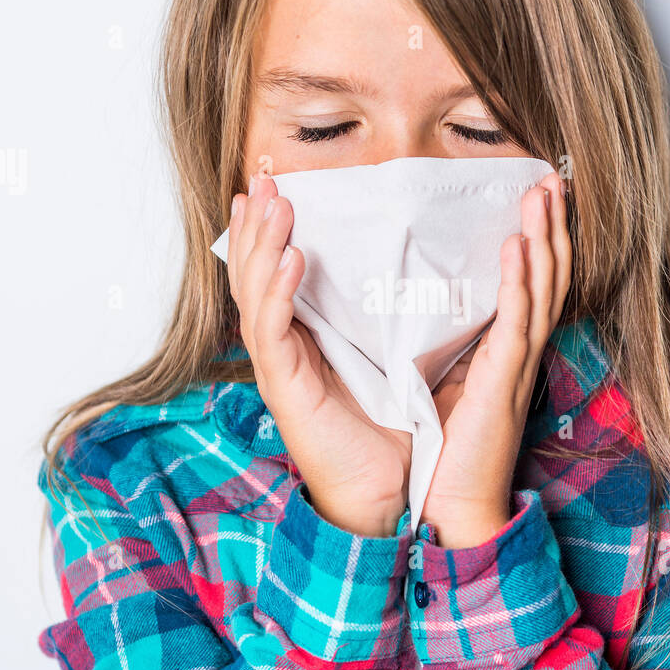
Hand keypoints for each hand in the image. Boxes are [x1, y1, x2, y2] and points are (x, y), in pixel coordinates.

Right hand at [226, 172, 412, 537]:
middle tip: (261, 181)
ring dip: (262, 245)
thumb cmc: (396, 425)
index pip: (276, 271)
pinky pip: (273, 330)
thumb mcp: (395, 353)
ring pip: (255, 293)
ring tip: (273, 206)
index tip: (273, 186)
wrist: (395, 488)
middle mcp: (283, 347)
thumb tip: (414, 263)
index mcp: (305, 336)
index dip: (270, 229)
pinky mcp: (286, 388)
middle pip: (256, 273)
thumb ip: (390, 312)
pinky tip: (292, 259)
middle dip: (257, 224)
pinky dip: (279, 291)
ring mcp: (279, 366)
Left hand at [424, 172, 570, 547]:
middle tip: (549, 178)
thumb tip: (415, 308)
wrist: (443, 508)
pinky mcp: (502, 386)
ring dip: (544, 239)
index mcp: (502, 353)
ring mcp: (514, 369)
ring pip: (541, 291)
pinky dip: (520, 285)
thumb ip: (436, 346)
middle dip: (550, 226)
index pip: (528, 286)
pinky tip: (517, 249)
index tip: (532, 196)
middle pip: (546, 277)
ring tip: (542, 194)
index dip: (536, 241)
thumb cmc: (435, 453)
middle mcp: (516, 355)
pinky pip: (517, 327)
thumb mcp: (436, 384)